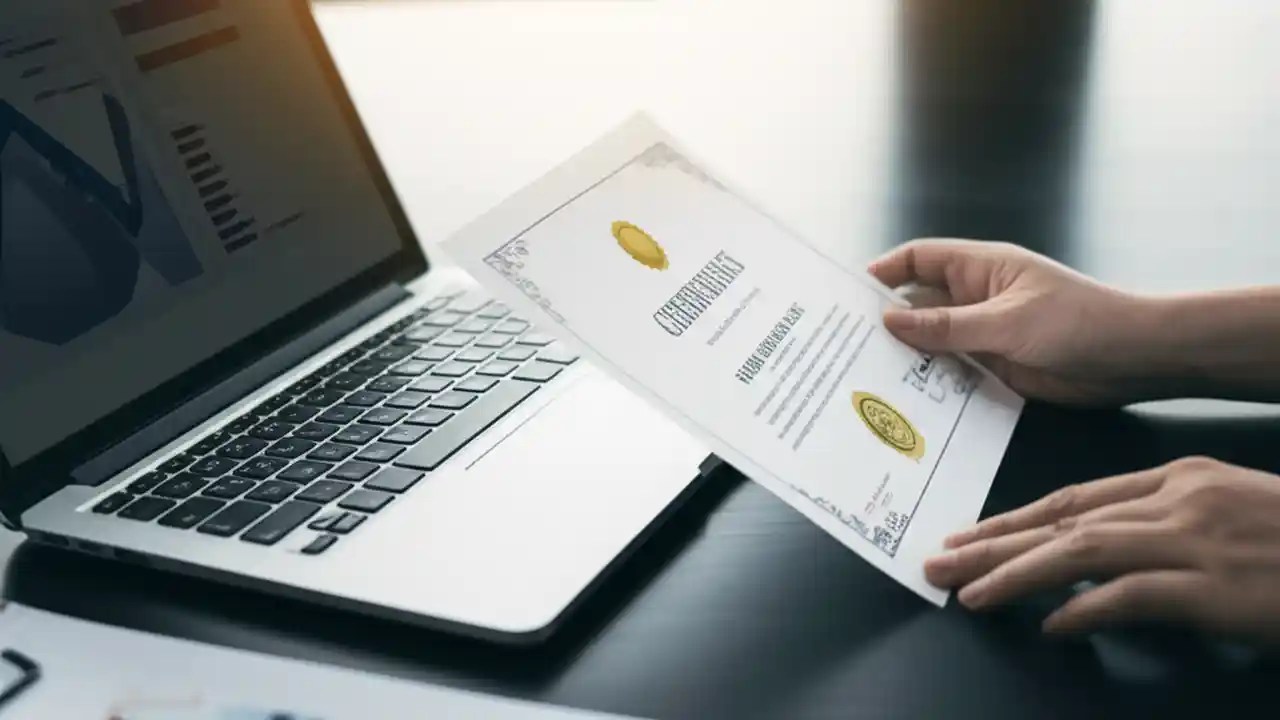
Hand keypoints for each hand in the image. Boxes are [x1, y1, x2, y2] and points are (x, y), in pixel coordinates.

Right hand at [868, 238, 1161, 404]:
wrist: (1133, 360)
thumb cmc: (1079, 322)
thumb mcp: (1007, 322)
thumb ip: (947, 325)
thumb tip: (890, 321)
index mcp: (981, 268)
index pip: (920, 258)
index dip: (884, 271)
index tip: (848, 294)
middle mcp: (976, 298)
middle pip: (919, 303)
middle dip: (886, 320)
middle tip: (844, 344)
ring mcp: (984, 334)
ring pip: (932, 342)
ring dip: (906, 357)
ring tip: (864, 377)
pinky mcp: (994, 367)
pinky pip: (952, 372)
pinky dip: (930, 384)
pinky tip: (904, 400)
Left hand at [925, 456, 1279, 643]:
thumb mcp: (1226, 514)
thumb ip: (1162, 525)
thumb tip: (1095, 562)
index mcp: (1177, 477)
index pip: (1073, 498)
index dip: (1013, 519)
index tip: (968, 535)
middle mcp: (1177, 500)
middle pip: (1061, 519)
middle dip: (992, 541)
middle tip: (938, 560)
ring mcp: (1195, 541)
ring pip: (1079, 551)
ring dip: (1015, 574)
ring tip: (968, 592)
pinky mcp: (1214, 587)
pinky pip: (1129, 596)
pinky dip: (1083, 610)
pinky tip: (1050, 625)